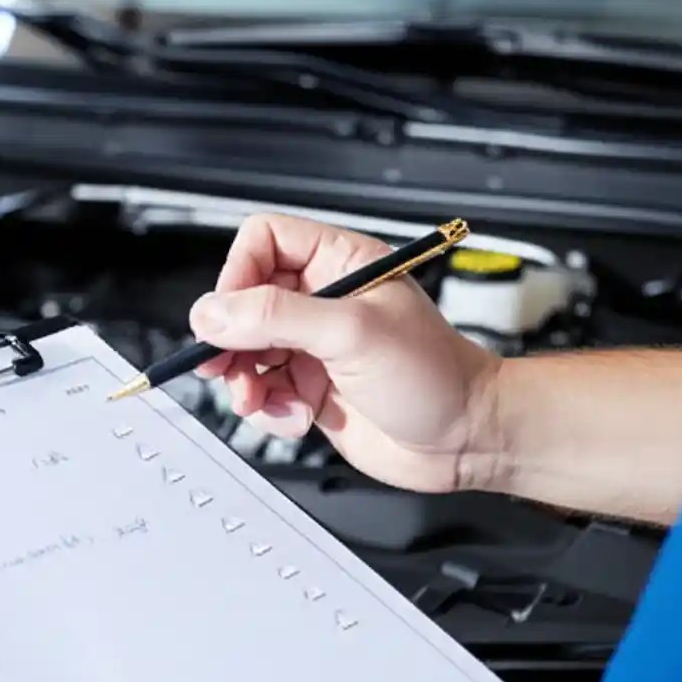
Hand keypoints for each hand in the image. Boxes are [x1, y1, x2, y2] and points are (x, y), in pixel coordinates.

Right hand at [190, 213, 503, 493]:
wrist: (467, 440)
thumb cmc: (438, 376)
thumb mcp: (351, 333)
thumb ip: (276, 317)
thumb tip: (214, 312)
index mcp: (339, 262)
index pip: (263, 241)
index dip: (238, 274)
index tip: (229, 314)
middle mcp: (322, 299)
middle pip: (243, 300)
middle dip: (231, 339)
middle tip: (224, 365)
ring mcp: (313, 345)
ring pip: (244, 350)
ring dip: (246, 380)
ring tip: (264, 399)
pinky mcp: (309, 386)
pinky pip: (261, 390)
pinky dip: (267, 409)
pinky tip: (297, 416)